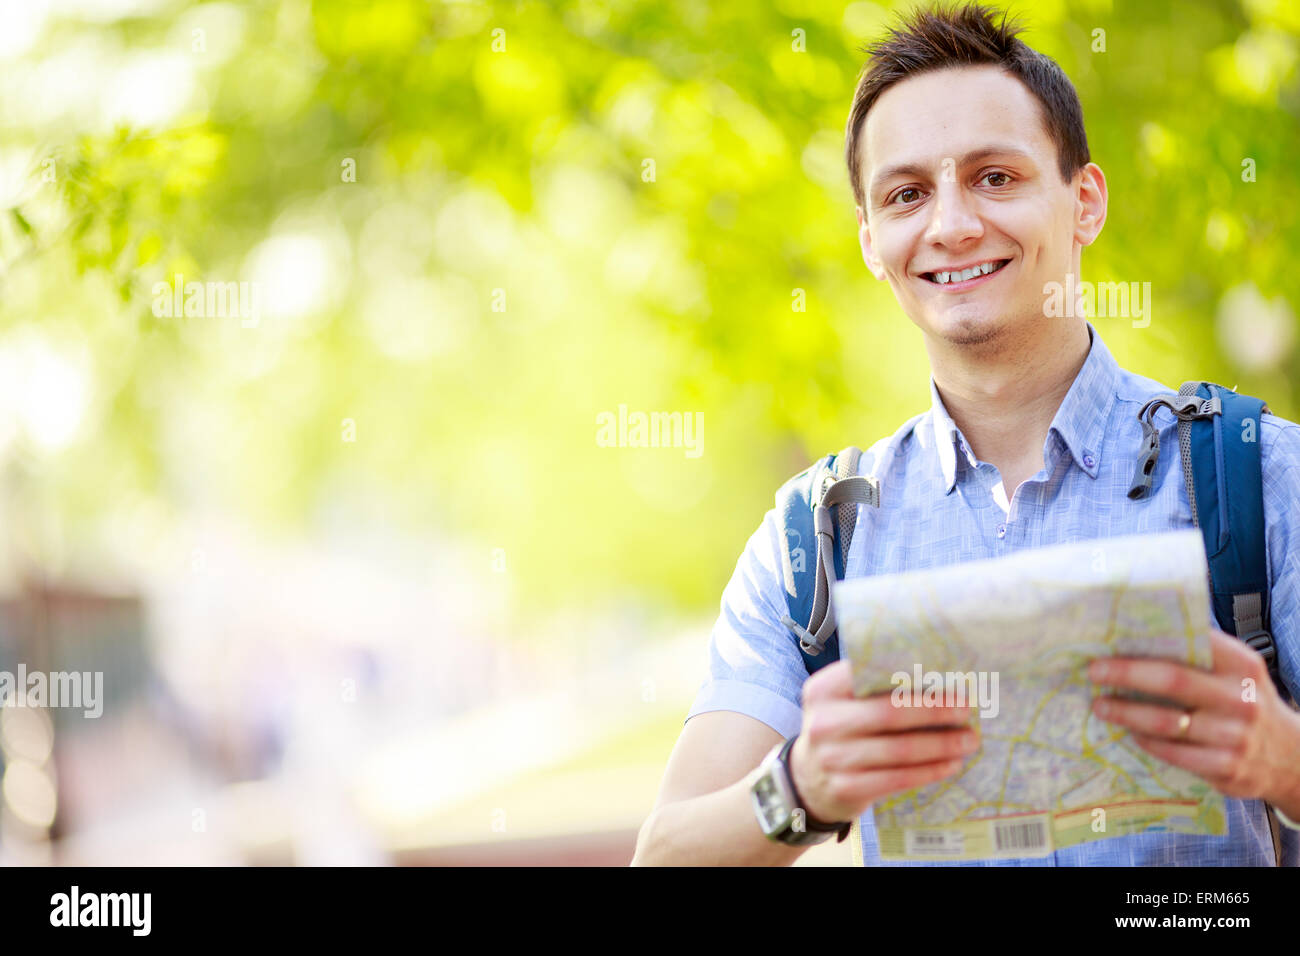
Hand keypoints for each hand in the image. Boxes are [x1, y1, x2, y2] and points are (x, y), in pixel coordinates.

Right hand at [789, 659, 980, 823]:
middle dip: (934, 710)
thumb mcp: (842, 703)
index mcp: (823, 690)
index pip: (869, 674)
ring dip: (941, 745)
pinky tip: (950, 764)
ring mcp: (833, 758)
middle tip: (966, 709)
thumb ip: (873, 688)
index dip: (912, 676)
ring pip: (900, 750)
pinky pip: (898, 779)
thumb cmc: (840, 730)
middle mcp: (823, 722)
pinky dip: (930, 771)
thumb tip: (937, 678)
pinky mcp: (847, 788)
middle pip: (890, 713)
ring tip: (968, 740)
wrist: (809, 779)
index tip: (948, 678)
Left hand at [1087, 628, 1299, 805]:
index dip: (1150, 639)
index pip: (1193, 642)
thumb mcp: (1236, 673)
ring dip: (1126, 713)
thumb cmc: (1245, 703)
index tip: (1111, 638)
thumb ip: (1200, 655)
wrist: (1290, 756)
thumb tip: (1137, 633)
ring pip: (1166, 722)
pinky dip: (1146, 741)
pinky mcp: (1227, 768)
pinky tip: (1130, 733)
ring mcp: (1235, 736)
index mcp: (1242, 665)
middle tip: (1093, 671)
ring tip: (1100, 706)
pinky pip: (1173, 753)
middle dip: (1126, 674)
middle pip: (1173, 680)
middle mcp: (1241, 698)